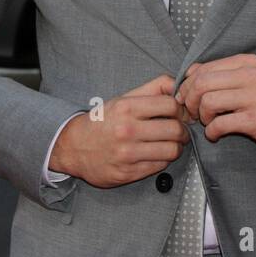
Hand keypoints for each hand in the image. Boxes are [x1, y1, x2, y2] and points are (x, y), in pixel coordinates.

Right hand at [50, 73, 190, 187]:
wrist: (73, 147)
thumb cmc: (102, 121)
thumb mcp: (124, 98)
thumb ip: (153, 88)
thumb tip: (180, 83)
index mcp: (127, 108)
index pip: (171, 105)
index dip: (180, 110)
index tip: (180, 114)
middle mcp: (127, 130)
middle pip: (175, 129)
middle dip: (182, 131)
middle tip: (179, 132)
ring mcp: (127, 153)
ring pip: (172, 150)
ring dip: (176, 148)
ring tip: (169, 144)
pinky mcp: (128, 172)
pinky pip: (160, 166)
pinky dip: (162, 160)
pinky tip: (154, 155)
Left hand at [176, 53, 255, 155]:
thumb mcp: (255, 77)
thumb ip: (226, 73)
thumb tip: (191, 73)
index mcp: (248, 63)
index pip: (203, 68)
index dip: (188, 85)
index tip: (187, 99)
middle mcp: (251, 76)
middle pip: (201, 83)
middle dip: (190, 100)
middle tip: (193, 113)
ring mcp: (254, 97)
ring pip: (208, 102)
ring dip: (202, 117)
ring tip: (208, 123)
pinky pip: (220, 124)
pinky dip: (211, 132)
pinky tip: (216, 135)